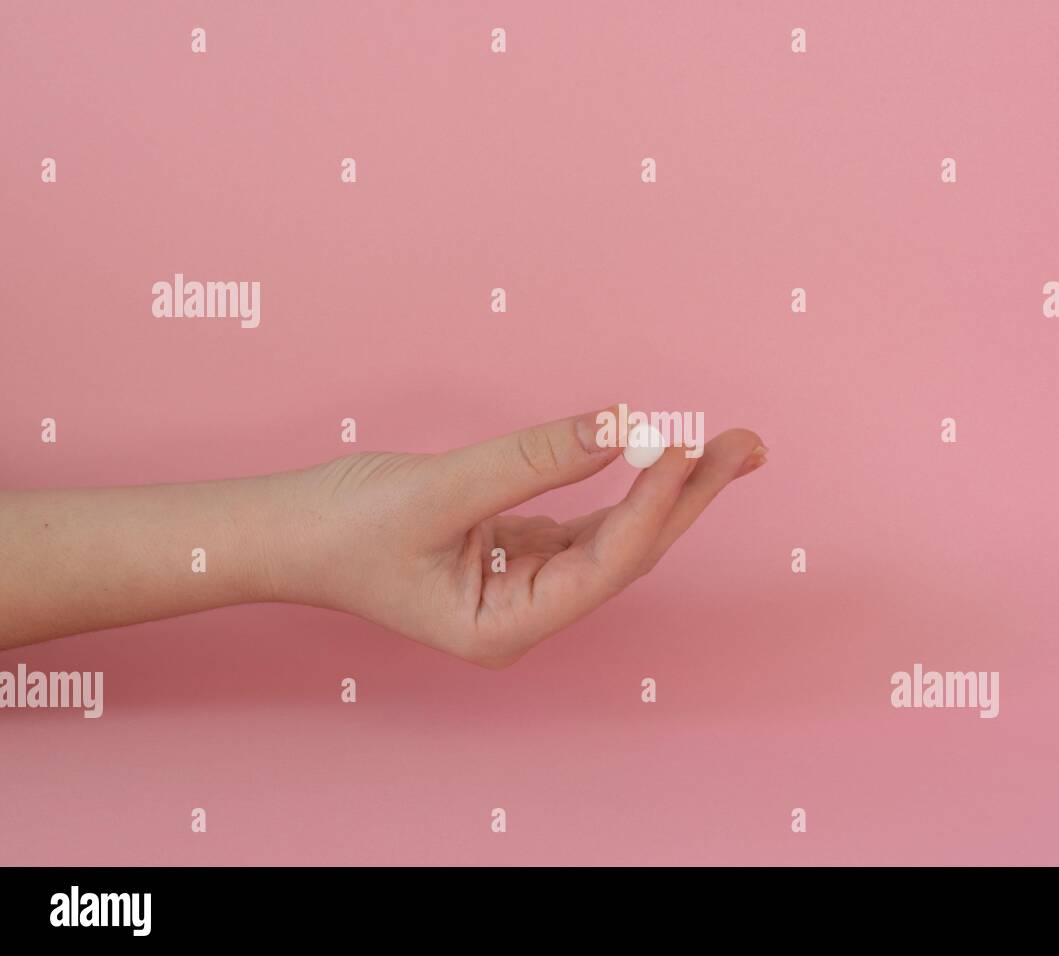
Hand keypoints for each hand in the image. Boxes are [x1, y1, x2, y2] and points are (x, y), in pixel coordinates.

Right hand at [265, 408, 766, 666]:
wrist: (290, 532)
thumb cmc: (346, 527)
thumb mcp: (440, 489)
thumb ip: (534, 460)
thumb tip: (624, 425)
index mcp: (506, 625)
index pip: (605, 565)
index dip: (651, 503)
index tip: (685, 443)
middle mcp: (529, 612)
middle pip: (631, 553)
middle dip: (689, 497)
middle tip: (747, 445)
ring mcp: (529, 583)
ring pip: (619, 534)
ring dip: (670, 488)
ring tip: (728, 445)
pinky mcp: (522, 549)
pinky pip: (591, 517)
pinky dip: (627, 483)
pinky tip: (664, 455)